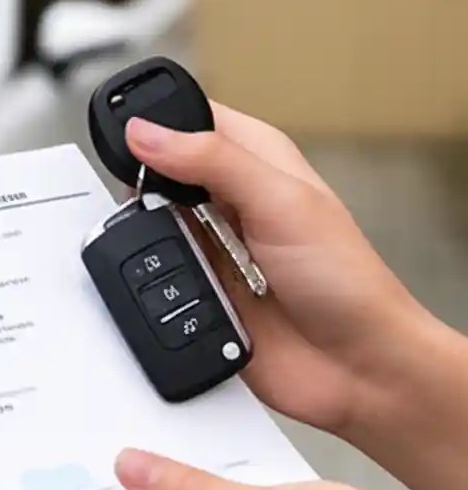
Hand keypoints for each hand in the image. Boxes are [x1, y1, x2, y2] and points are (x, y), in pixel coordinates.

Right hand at [125, 106, 427, 435]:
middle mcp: (229, 201)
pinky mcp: (196, 292)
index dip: (157, 122)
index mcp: (255, 161)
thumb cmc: (348, 282)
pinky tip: (160, 283)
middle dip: (141, 185)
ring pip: (146, 227)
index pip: (190, 119)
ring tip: (162, 245)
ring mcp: (210, 248)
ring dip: (144, 237)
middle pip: (157, 173)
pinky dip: (145, 281)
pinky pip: (149, 279)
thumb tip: (146, 131)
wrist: (357, 370)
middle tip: (147, 199)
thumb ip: (211, 161)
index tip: (132, 139)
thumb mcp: (280, 201)